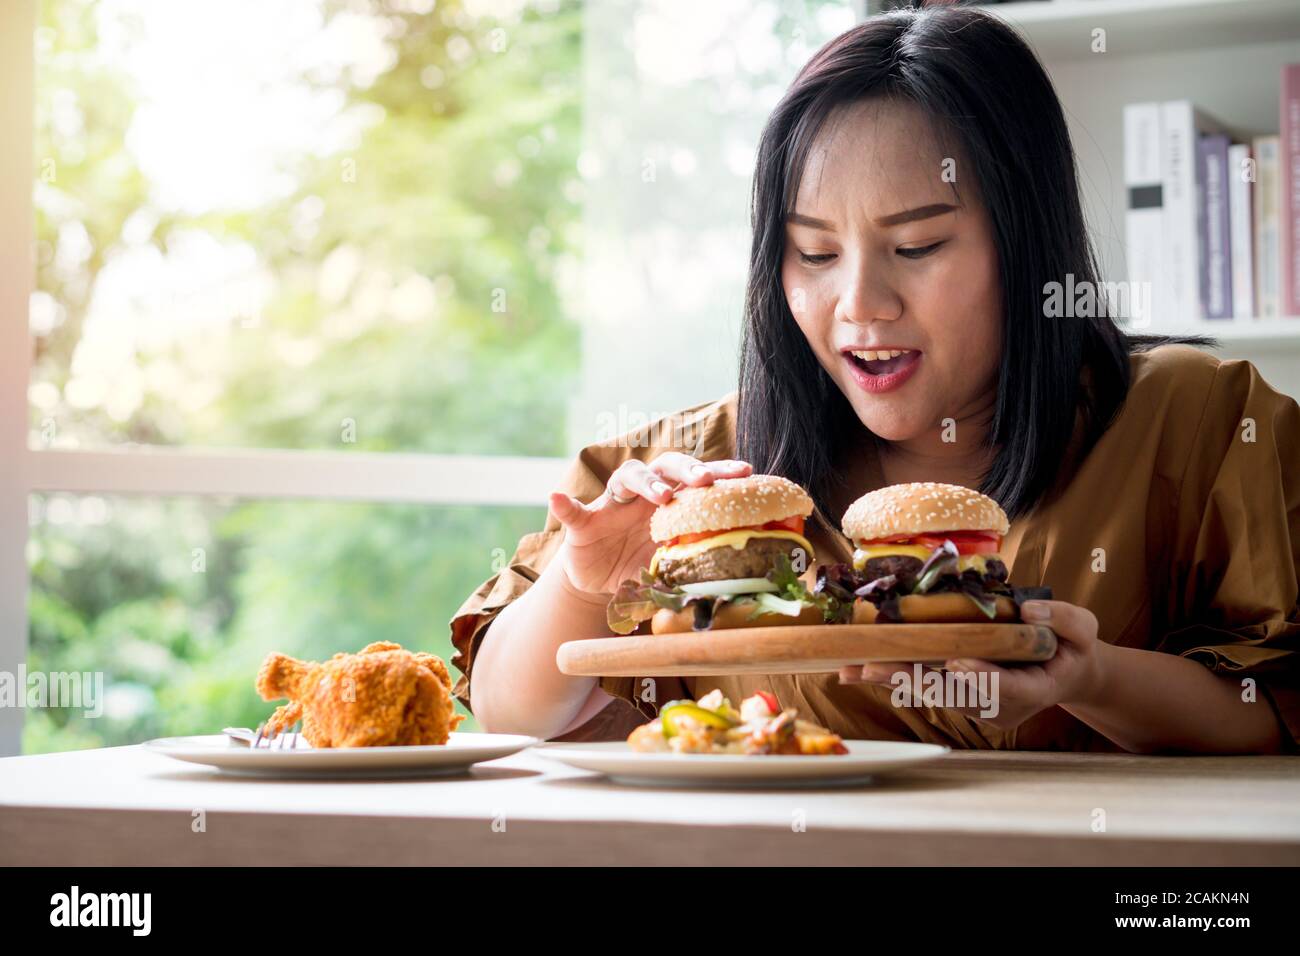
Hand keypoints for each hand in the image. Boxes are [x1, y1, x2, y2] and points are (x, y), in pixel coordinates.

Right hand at [547, 453, 752, 597]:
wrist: (600, 582)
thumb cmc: (639, 567)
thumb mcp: (669, 567)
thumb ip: (693, 565)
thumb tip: (736, 578)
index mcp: (670, 502)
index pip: (696, 479)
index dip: (719, 472)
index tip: (745, 473)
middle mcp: (644, 495)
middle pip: (667, 466)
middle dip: (687, 469)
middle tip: (705, 480)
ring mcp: (613, 504)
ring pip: (628, 476)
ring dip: (645, 481)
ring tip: (659, 495)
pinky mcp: (582, 522)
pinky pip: (572, 510)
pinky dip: (564, 504)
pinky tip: (556, 499)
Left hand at [837, 600, 1105, 730]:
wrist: (1064, 673)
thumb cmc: (1073, 649)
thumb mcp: (1085, 630)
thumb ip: (1065, 619)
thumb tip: (1030, 608)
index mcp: (1032, 691)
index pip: (1003, 687)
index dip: (981, 675)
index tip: (958, 662)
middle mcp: (997, 706)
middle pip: (951, 693)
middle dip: (911, 679)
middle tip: (874, 666)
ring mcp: (975, 706)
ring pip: (929, 693)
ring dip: (890, 680)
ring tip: (853, 670)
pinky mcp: (958, 697)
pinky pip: (922, 688)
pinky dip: (891, 677)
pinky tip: (858, 670)